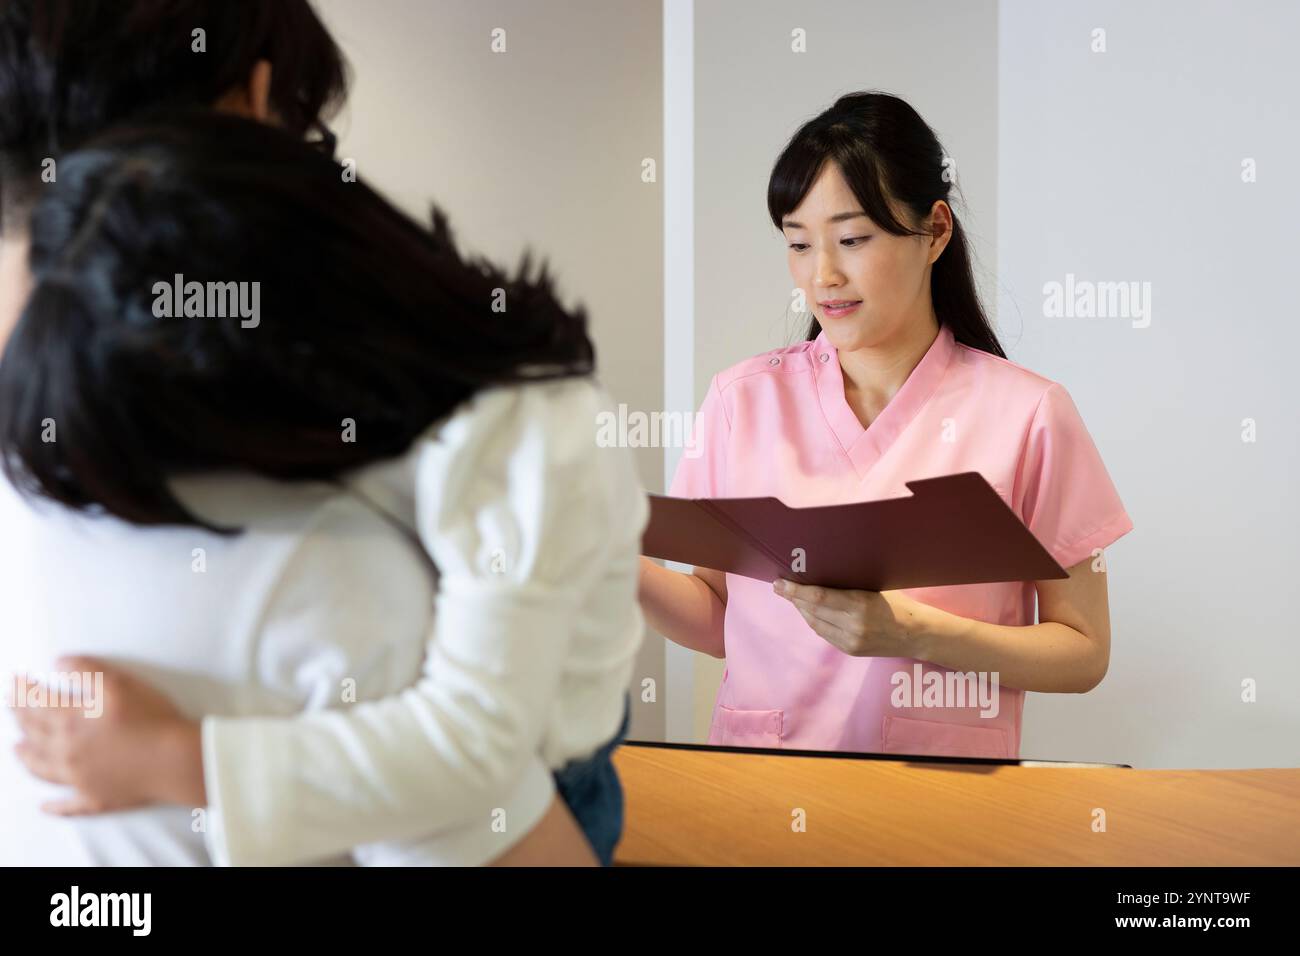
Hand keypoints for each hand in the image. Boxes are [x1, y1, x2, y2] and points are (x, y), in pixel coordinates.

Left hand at [8, 655, 204, 813]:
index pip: (38, 703)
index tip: (15, 681)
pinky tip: (44, 806)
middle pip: (34, 733)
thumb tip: (57, 663)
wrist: (176, 760)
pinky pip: (68, 806)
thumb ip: (86, 670)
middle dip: (19, 717)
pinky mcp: (96, 798)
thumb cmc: (152, 718)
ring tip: (16, 748)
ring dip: (25, 757)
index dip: (24, 690)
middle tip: (11, 706)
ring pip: (41, 769)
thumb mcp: (120, 683)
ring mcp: (79, 779)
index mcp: (70, 722)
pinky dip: (53, 806)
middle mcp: (66, 753)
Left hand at [773, 579, 927, 657]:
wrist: (916, 634)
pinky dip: (813, 620)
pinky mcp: (850, 650)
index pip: (819, 597)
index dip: (796, 590)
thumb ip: (848, 584)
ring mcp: (851, 641)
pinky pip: (824, 633)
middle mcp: (853, 626)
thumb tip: (817, 572)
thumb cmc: (896, 602)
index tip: (780, 583)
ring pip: (815, 624)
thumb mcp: (874, 587)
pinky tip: (808, 610)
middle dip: (793, 598)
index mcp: (860, 604)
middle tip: (779, 586)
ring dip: (801, 609)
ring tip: (791, 596)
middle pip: (812, 611)